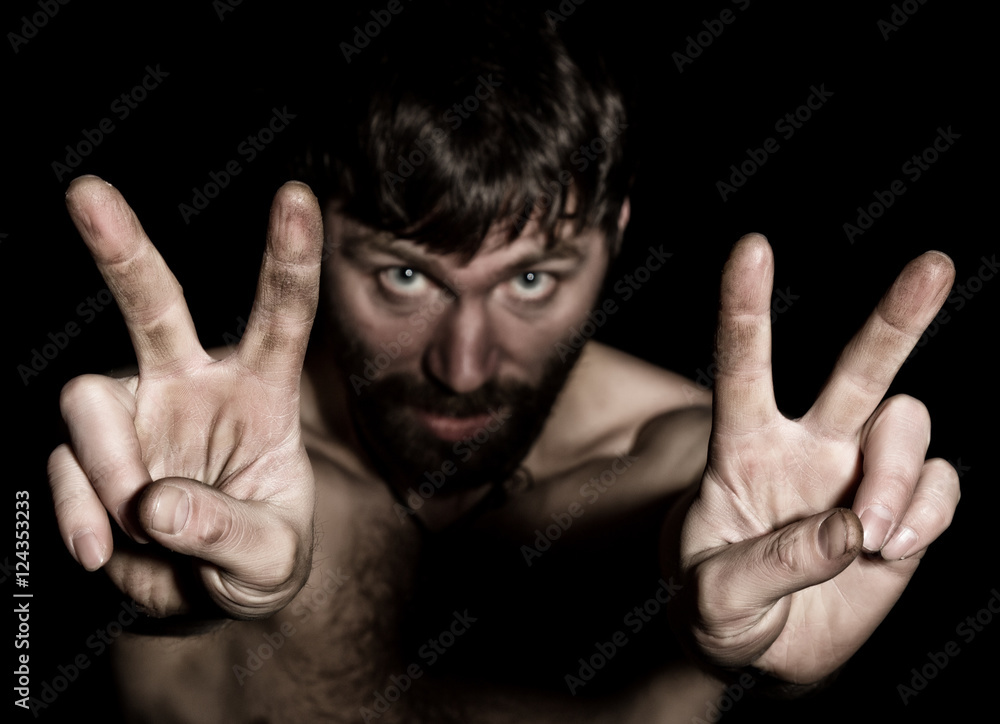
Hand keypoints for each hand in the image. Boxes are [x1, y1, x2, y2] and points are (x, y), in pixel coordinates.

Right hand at [47, 176, 323, 618]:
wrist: (209, 597)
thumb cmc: (260, 558)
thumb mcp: (272, 558)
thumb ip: (227, 533)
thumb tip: (155, 504)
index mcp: (262, 391)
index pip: (281, 315)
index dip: (289, 257)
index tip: (297, 195)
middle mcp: (191, 384)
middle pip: (154, 304)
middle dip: (122, 249)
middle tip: (87, 192)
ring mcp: (133, 413)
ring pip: (87, 399)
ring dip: (110, 469)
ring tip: (143, 529)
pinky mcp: (86, 453)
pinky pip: (64, 465)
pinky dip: (80, 513)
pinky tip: (105, 550)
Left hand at [664, 234, 959, 684]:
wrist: (764, 653)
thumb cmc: (720, 612)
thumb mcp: (713, 602)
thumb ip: (767, 566)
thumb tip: (851, 529)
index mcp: (741, 452)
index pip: (742, 370)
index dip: (745, 309)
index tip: (751, 247)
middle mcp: (806, 448)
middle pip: (856, 371)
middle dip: (895, 318)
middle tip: (935, 264)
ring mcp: (859, 476)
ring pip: (907, 425)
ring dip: (898, 476)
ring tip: (873, 538)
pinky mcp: (904, 512)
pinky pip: (943, 484)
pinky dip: (929, 511)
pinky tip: (892, 548)